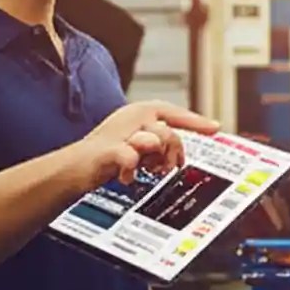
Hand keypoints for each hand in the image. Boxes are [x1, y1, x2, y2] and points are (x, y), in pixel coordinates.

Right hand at [77, 101, 219, 189]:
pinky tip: (127, 177)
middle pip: (170, 133)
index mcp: (139, 112)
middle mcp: (132, 116)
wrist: (74, 168)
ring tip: (145, 170)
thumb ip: (157, 143)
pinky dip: (131, 170)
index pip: (173, 112)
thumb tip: (180, 153)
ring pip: (157, 140)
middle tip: (164, 168)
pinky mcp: (107, 149)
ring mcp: (120, 131)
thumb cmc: (108, 156)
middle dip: (173, 154)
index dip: (195, 121)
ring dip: (154, 161)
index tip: (215, 128)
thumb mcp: (138, 145)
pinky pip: (131, 156)